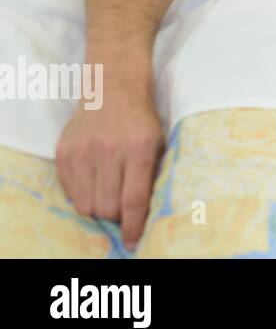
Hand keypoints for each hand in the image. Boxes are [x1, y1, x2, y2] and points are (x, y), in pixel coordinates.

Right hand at [55, 82, 164, 251]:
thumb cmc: (142, 118)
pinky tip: (93, 181)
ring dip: (98, 206)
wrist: (113, 87)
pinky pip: (70, 191)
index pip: (133, 200)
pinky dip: (82, 194)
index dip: (133, 226)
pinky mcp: (64, 151)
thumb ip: (151, 176)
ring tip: (107, 192)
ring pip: (86, 204)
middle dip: (116, 216)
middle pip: (107, 207)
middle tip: (122, 207)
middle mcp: (109, 150)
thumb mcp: (158, 142)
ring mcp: (83, 150)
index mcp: (139, 148)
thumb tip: (144, 215)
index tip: (133, 241)